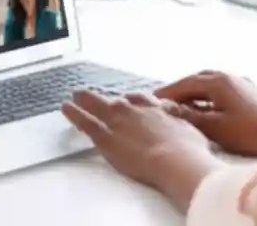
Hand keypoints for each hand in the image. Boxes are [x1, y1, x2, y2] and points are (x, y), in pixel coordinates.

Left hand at [61, 90, 221, 211]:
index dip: (132, 103)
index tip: (128, 103)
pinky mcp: (104, 135)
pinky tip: (65, 108)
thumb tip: (184, 127)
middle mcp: (135, 109)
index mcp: (156, 107)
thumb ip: (181, 125)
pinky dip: (73, 113)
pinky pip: (84, 121)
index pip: (140, 101)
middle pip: (116, 101)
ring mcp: (117, 120)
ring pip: (95, 105)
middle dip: (106, 99)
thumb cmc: (188, 149)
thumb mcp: (190, 130)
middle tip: (97, 97)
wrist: (175, 159)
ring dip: (84, 100)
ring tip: (75, 97)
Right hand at [156, 71, 256, 157]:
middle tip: (165, 100)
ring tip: (184, 104)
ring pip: (212, 83)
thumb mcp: (214, 127)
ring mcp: (242, 83)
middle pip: (198, 79)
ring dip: (196, 92)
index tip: (152, 99)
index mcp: (217, 81)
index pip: (185, 83)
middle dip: (181, 89)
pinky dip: (210, 95)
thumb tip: (169, 108)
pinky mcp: (251, 92)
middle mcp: (229, 76)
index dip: (168, 92)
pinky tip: (209, 107)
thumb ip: (190, 116)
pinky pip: (223, 89)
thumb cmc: (248, 132)